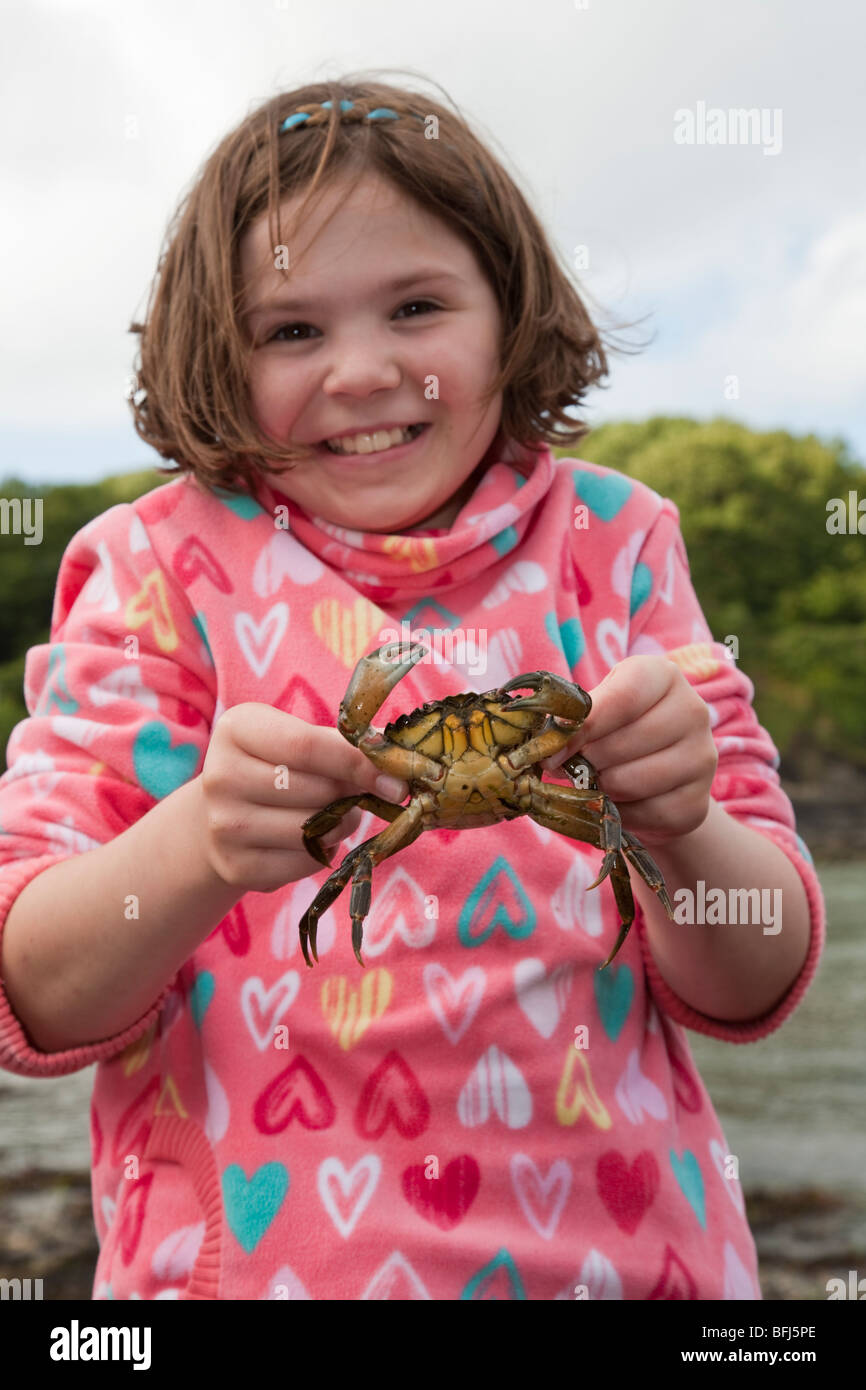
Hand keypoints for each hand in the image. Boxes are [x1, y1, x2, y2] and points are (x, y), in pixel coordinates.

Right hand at [198, 703, 408, 891]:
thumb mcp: (298, 741)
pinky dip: (324, 852)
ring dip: (340, 824)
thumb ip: (343, 747)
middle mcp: (220, 776)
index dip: (359, 763)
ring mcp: (223, 825)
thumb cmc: (276, 768)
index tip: (397, 781)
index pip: (308, 746)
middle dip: (351, 794)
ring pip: (312, 830)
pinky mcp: (236, 865)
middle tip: (357, 794)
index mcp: (236, 729)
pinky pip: (305, 862)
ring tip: (333, 815)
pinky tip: (313, 838)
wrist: (224, 815)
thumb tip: (398, 764)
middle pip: (315, 789)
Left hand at [542, 656, 717, 845]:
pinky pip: (644, 814)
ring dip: (601, 788)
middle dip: (586, 760)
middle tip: (571, 768)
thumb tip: (545, 748)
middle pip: (624, 742)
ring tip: (595, 781)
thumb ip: (575, 721)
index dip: (583, 726)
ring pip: (632, 781)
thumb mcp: (598, 710)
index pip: (624, 698)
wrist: (657, 777)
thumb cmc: (616, 731)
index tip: (551, 750)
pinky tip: (618, 801)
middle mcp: (693, 711)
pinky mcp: (697, 803)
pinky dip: (620, 813)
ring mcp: (702, 758)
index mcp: (663, 676)